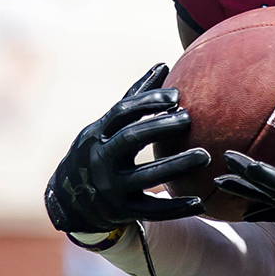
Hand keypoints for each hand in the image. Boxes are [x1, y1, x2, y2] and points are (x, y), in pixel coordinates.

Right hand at [44, 64, 211, 234]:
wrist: (69, 201)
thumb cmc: (98, 151)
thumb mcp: (107, 126)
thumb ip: (135, 98)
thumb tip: (163, 64)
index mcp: (98, 134)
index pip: (122, 112)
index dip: (148, 102)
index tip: (177, 96)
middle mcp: (100, 159)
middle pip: (130, 139)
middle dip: (160, 128)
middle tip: (189, 119)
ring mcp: (110, 187)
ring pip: (145, 177)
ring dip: (176, 166)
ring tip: (205, 156)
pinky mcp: (122, 211)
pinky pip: (151, 210)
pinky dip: (176, 207)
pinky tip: (200, 201)